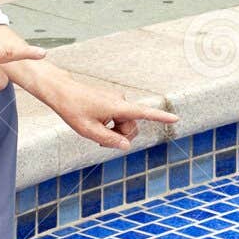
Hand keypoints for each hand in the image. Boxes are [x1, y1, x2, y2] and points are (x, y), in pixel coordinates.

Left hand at [44, 76, 178, 149]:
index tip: (176, 118)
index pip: (144, 114)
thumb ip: (109, 140)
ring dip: (114, 132)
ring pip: (124, 124)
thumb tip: (127, 147)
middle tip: (101, 140)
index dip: (160, 118)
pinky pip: (118, 119)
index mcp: (117, 107)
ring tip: (96, 132)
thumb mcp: (89, 131)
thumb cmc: (73, 110)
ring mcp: (117, 101)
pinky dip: (111, 126)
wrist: (62, 92)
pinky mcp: (112, 102)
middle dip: (121, 136)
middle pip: (131, 127)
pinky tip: (98, 125)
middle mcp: (120, 101)